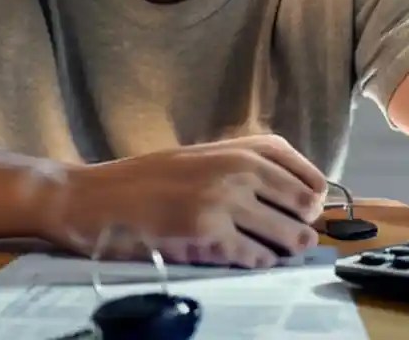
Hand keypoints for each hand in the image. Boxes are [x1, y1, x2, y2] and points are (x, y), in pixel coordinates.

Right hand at [42, 135, 327, 268]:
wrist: (94, 198)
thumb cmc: (145, 180)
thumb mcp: (199, 158)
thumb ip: (243, 166)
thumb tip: (296, 195)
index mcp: (236, 147)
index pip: (304, 171)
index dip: (314, 195)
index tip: (308, 210)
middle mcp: (235, 169)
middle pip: (303, 204)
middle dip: (302, 225)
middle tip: (292, 236)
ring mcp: (223, 201)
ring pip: (287, 234)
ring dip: (285, 247)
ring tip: (273, 250)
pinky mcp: (207, 234)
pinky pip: (256, 256)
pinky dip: (257, 262)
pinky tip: (245, 258)